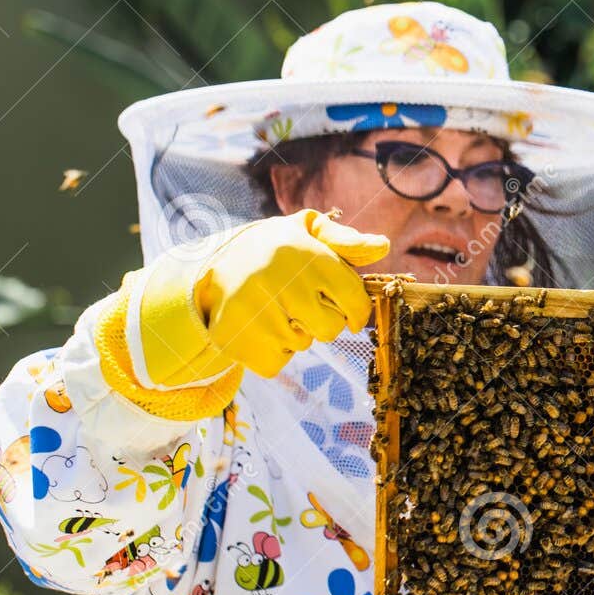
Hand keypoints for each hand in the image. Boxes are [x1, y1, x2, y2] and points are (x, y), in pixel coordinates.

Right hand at [147, 209, 388, 381]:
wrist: (211, 266)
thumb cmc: (273, 250)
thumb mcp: (306, 232)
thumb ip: (345, 241)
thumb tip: (382, 246)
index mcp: (304, 253)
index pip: (355, 299)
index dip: (357, 312)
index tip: (349, 312)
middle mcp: (279, 280)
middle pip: (330, 329)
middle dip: (323, 321)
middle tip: (300, 304)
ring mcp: (254, 312)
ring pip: (302, 345)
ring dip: (295, 334)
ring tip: (274, 309)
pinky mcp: (234, 338)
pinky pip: (277, 362)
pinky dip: (273, 351)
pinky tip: (258, 327)